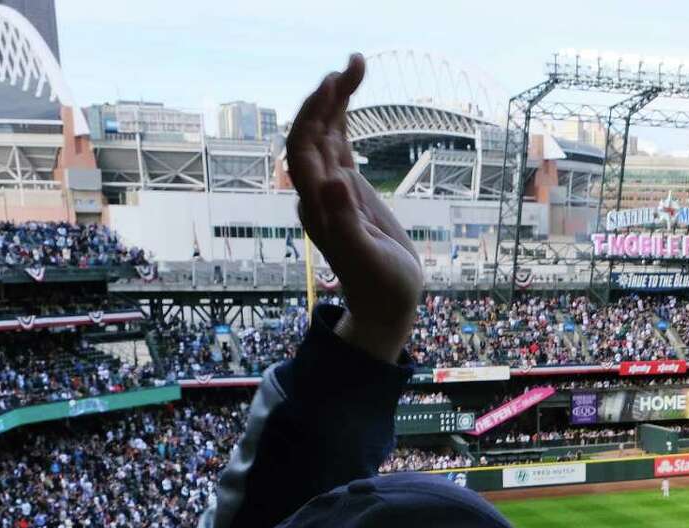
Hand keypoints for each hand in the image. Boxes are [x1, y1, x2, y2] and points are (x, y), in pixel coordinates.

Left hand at [288, 54, 424, 360]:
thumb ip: (347, 221)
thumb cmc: (380, 287)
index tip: (334, 85)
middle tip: (355, 62)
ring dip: (336, 98)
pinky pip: (340, 144)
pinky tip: (352, 95)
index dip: (314, 114)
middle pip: (312, 132)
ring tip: (357, 64)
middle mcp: (318, 191)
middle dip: (328, 95)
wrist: (384, 304)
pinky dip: (344, 117)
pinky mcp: (348, 189)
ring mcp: (332, 188)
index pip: (304, 148)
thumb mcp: (366, 257)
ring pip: (326, 133)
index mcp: (318, 204)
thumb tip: (334, 181)